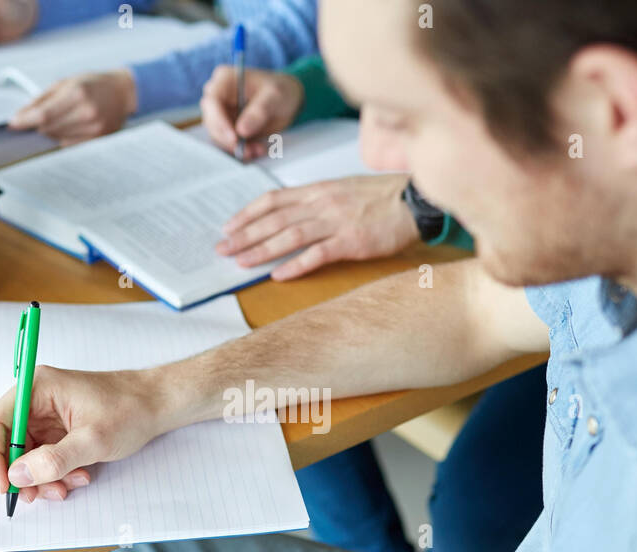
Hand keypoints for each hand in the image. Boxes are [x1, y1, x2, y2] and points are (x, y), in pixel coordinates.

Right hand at [0, 365, 166, 505]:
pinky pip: (44, 458)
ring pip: (26, 455)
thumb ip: (54, 460)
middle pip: (8, 442)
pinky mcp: (58, 431)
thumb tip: (18, 476)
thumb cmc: (130, 410)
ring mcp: (47, 416)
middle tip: (35, 496)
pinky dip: (56, 473)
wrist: (157, 405)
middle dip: (21, 473)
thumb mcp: (93, 440)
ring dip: (41, 477)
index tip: (5, 485)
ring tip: (66, 487)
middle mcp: (36, 400)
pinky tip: (78, 477)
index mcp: (37, 388)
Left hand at [8, 70, 136, 143]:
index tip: (13, 124)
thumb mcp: (65, 83)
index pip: (44, 115)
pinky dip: (61, 138)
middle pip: (49, 129)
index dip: (25, 121)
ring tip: (50, 123)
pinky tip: (64, 129)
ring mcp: (95, 129)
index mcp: (77, 94)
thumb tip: (20, 116)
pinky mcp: (99, 139)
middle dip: (35, 127)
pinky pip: (70, 145)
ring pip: (58, 139)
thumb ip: (42, 99)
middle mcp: (87, 113)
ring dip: (48, 133)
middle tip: (29, 122)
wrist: (123, 93)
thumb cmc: (92, 84)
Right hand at [200, 65, 304, 160]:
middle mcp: (219, 96)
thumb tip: (242, 130)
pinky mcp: (227, 128)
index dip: (219, 121)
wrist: (287, 99)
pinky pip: (228, 143)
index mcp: (225, 80)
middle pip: (212, 121)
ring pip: (219, 136)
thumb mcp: (275, 96)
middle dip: (228, 139)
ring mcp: (221, 113)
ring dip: (237, 147)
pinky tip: (257, 148)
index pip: (212, 101)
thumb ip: (259, 111)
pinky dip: (242, 150)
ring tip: (257, 149)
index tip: (234, 137)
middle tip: (247, 149)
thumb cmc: (280, 90)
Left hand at [216, 173, 419, 279]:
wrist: (414, 200)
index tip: (229, 226)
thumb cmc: (381, 196)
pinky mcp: (351, 242)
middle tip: (222, 248)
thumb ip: (316, 201)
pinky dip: (295, 265)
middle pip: (274, 220)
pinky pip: (317, 255)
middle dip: (245, 235)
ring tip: (240, 262)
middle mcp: (321, 204)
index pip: (273, 200)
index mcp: (318, 190)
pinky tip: (278, 275)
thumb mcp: (343, 189)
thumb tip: (290, 214)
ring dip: (261, 250)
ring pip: (289, 237)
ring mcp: (336, 222)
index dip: (247, 214)